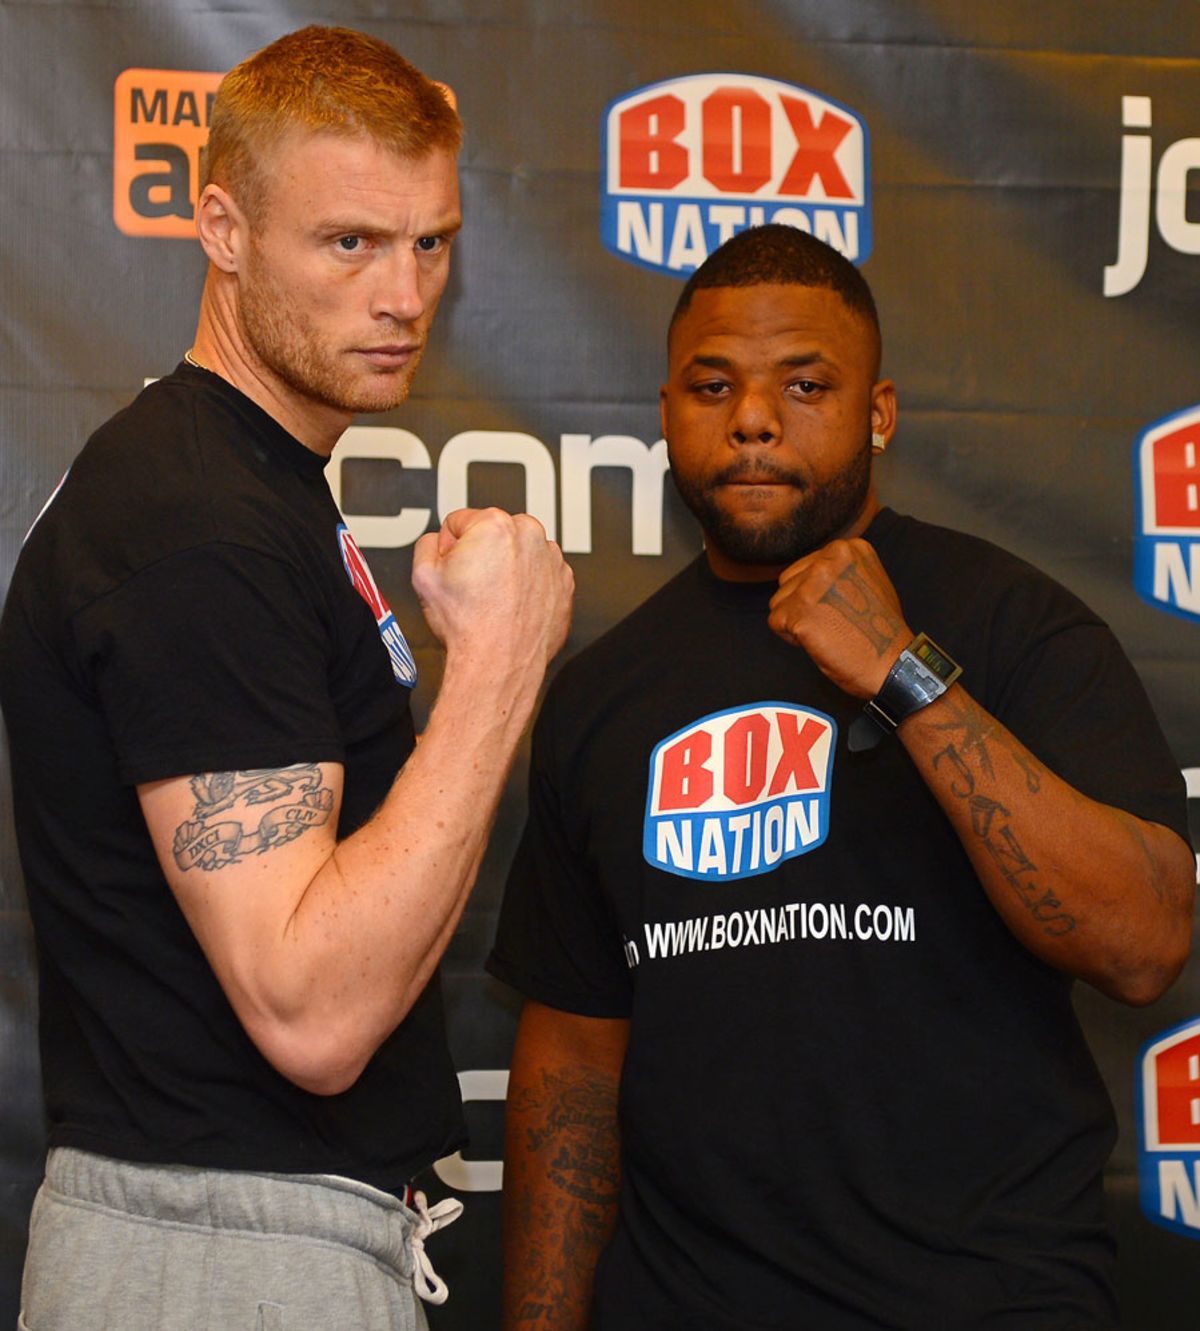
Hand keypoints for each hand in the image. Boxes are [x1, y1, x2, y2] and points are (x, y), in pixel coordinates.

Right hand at [411, 508, 573, 668]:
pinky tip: (512, 606)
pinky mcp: (564, 583)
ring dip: (506, 568)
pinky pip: (539, 574)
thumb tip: (437, 541)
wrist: (499, 663)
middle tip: (472, 587)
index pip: (460, 521)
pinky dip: (527, 586)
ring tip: (493, 599)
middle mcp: (530, 536)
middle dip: (481, 553)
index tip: (453, 569)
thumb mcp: (423, 576)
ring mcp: (551, 559)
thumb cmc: (469, 626)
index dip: (449, 547)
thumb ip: (427, 544)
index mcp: (495, 525)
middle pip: (493, 533)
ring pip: (519, 553)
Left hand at [768, 538, 909, 698]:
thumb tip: (809, 572)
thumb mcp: (868, 581)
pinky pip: (775, 621)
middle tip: (832, 624)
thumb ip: (839, 570)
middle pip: (789, 582)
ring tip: (827, 631)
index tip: (841, 609)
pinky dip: (791, 637)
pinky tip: (818, 641)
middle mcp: (829, 558)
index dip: (817, 594)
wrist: (891, 663)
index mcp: (847, 549)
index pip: (807, 567)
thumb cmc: (880, 630)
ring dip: (796, 621)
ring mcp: (813, 583)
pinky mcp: (800, 610)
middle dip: (802, 606)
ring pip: (779, 601)